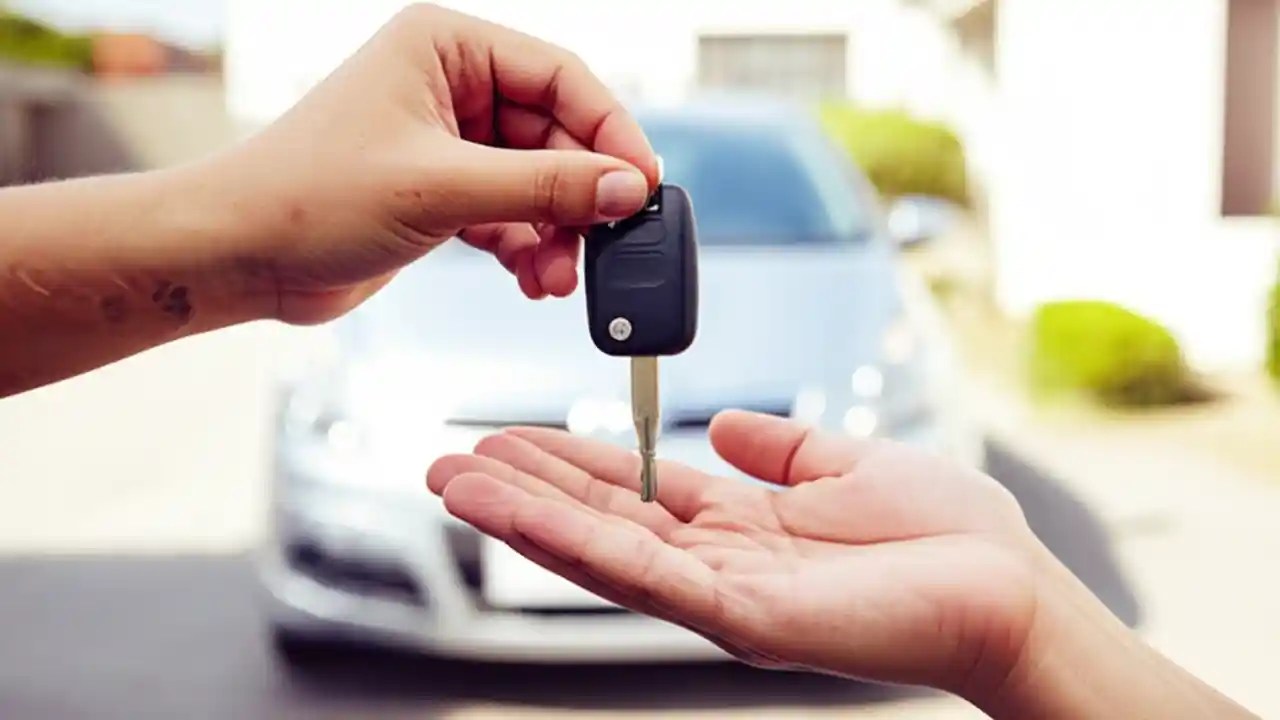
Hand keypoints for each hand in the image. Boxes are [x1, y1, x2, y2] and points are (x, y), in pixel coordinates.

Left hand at [205, 3, 658, 323]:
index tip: (643, 184)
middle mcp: (450, 86)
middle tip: (604, 247)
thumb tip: (628, 188)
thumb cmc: (311, 195)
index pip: (561, 77)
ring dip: (555, 232)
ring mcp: (447, 141)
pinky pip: (510, 213)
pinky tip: (534, 279)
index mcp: (446, 47)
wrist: (239, 255)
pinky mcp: (441, 191)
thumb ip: (544, 188)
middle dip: (579, 198)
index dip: (610, 132)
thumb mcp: (441, 188)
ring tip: (557, 279)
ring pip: (537, 182)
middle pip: (556, 136)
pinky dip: (526, 246)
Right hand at [426, 410, 1043, 695]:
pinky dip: (574, 544)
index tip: (507, 435)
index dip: (567, 462)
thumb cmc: (946, 532)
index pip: (632, 490)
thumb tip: (728, 425)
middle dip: (520, 491)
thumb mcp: (846, 464)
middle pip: (598, 521)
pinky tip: (518, 514)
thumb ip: (782, 448)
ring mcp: (723, 596)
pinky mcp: (742, 617)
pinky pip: (644, 574)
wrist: (1010, 587)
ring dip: (522, 518)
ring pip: (601, 551)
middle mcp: (718, 564)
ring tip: (451, 481)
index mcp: (742, 525)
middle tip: (444, 460)